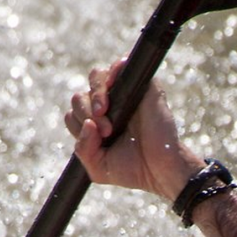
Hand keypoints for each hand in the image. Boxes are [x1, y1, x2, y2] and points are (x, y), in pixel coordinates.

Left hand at [64, 59, 205, 201]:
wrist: (162, 170)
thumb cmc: (135, 171)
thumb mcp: (98, 168)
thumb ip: (82, 149)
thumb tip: (88, 123)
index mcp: (99, 125)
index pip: (74, 114)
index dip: (79, 125)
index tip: (97, 140)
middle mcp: (111, 108)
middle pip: (80, 96)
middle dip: (85, 113)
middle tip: (106, 131)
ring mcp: (126, 96)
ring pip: (96, 77)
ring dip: (94, 94)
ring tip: (103, 112)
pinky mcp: (144, 87)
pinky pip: (122, 65)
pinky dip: (112, 74)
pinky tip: (111, 91)